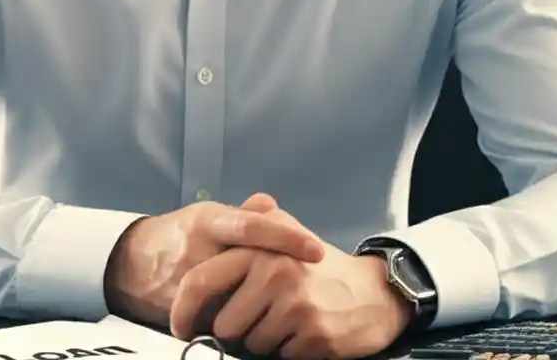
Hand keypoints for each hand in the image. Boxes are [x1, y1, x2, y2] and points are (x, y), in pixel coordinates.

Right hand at [103, 196, 326, 328]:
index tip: (316, 251)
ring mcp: (188, 283)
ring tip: (286, 309)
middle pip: (250, 268)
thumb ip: (242, 215)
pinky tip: (257, 323)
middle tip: (307, 291)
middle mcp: (198, 251)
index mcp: (207, 222)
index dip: (284, 238)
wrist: (133, 264)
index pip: (251, 227)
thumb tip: (270, 205)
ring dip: (264, 306)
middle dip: (281, 282)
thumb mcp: (207, 216)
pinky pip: (220, 322)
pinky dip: (242, 323)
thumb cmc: (181, 235)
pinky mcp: (183, 312)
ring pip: (238, 299)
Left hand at [170, 201, 411, 359]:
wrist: (375, 293)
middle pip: (224, 325)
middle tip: (261, 317)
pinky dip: (289, 350)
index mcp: (258, 251)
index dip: (183, 310)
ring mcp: (296, 306)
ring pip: (251, 345)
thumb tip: (236, 210)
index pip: (200, 282)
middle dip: (238, 330)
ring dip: (264, 341)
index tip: (181, 326)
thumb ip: (255, 223)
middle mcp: (274, 274)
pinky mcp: (315, 335)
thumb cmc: (321, 268)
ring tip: (287, 321)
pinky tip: (305, 332)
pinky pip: (280, 356)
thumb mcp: (286, 234)